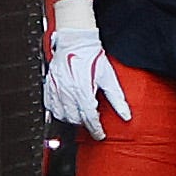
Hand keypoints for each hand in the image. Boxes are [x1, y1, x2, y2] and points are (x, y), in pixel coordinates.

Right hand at [43, 0, 133, 140]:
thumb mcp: (109, 77)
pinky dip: (58, 112)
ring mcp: (56, 88)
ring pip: (61, 114)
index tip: (100, 134)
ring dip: (71, 119)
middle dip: (84, 123)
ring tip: (81, 117)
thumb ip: (117, 98)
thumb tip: (126, 115)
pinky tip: (66, 111)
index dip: (95, 128)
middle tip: (92, 124)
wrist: (75, 41)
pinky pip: (50, 106)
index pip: (89, 116)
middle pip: (75, 117)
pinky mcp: (49, 85)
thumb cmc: (92, 56)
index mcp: (83, 89)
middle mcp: (67, 90)